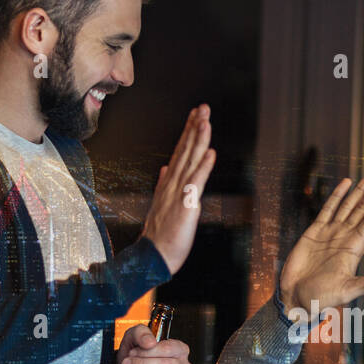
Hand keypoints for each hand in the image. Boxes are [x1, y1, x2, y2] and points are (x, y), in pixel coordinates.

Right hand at [142, 105, 215, 274]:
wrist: (153, 256)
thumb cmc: (160, 235)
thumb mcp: (162, 205)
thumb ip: (165, 184)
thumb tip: (166, 168)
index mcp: (169, 183)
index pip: (180, 152)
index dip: (188, 132)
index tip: (196, 115)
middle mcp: (172, 183)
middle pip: (185, 150)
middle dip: (194, 127)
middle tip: (203, 107)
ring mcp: (178, 193)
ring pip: (190, 161)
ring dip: (198, 140)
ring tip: (205, 121)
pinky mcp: (185, 205)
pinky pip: (195, 183)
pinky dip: (203, 168)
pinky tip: (210, 154)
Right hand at [279, 169, 363, 318]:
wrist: (296, 297)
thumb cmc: (321, 298)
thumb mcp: (348, 291)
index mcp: (355, 248)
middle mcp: (346, 237)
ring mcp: (331, 233)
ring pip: (350, 205)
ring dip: (362, 190)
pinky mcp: (314, 232)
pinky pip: (328, 209)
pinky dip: (337, 196)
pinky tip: (347, 183)